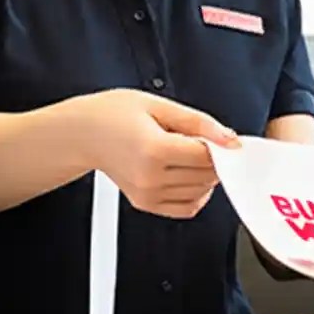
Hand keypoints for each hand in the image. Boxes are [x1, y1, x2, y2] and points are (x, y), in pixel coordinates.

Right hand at [79, 89, 239, 218]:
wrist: (84, 133)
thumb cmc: (115, 115)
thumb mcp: (159, 105)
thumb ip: (199, 123)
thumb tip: (229, 139)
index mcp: (154, 150)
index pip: (206, 156)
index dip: (219, 145)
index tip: (219, 136)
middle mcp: (150, 177)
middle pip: (207, 176)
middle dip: (213, 158)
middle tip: (199, 140)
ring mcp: (147, 194)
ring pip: (201, 193)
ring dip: (205, 175)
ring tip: (186, 154)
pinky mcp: (146, 204)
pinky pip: (187, 208)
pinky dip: (196, 193)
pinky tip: (186, 174)